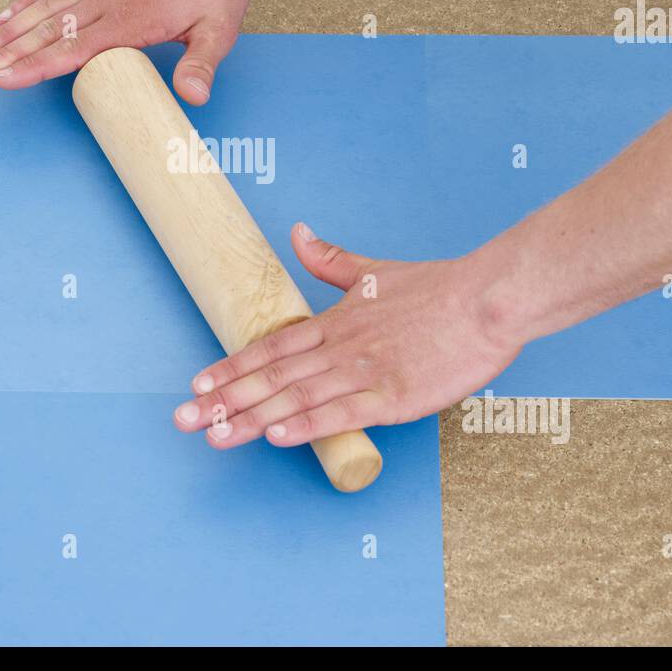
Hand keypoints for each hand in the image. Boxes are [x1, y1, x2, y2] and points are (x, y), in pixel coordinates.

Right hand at [0, 0, 254, 103]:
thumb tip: (194, 96)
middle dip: (5, 56)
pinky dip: (28, 0)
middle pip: (44, 32)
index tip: (2, 79)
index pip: (71, 50)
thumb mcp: (219, 28)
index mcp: (129, 19)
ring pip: (42, 9)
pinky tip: (9, 12)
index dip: (33, 66)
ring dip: (7, 31)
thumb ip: (201, 63)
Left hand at [172, 222, 521, 449]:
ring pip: (298, 398)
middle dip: (225, 401)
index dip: (231, 368)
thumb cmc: (437, 288)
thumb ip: (332, 259)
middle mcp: (340, 348)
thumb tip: (297, 233)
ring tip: (216, 435)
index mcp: (335, 322)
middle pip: (271, 378)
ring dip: (253, 419)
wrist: (487, 298)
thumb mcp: (375, 271)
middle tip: (183, 419)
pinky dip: (309, 425)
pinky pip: (343, 414)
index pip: (270, 348)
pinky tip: (279, 437)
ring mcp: (365, 373)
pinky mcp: (395, 396)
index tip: (197, 384)